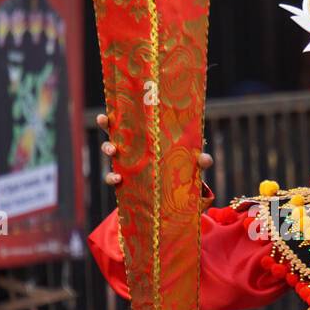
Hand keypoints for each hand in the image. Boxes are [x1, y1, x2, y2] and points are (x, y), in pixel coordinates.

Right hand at [96, 112, 212, 187]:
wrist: (176, 198)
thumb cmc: (182, 171)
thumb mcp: (191, 164)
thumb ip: (199, 161)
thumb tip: (205, 159)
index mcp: (146, 138)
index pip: (130, 121)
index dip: (117, 115)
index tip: (108, 111)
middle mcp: (133, 148)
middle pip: (114, 131)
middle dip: (107, 126)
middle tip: (105, 121)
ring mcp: (127, 164)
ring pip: (110, 152)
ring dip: (108, 148)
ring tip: (113, 151)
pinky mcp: (125, 182)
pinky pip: (113, 178)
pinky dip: (112, 177)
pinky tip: (118, 178)